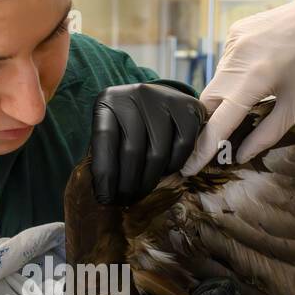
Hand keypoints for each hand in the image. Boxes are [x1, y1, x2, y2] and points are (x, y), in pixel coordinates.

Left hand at [90, 83, 207, 204]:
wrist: (158, 101)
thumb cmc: (128, 125)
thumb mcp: (110, 133)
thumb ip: (106, 155)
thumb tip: (105, 194)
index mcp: (109, 100)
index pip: (105, 139)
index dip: (105, 174)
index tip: (105, 198)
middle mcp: (136, 93)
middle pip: (133, 150)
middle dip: (128, 184)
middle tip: (126, 201)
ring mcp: (164, 98)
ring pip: (158, 153)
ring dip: (149, 181)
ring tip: (141, 192)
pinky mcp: (189, 107)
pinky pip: (182, 148)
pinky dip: (174, 166)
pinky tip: (164, 171)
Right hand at [180, 0, 294, 175]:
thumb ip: (266, 134)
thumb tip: (240, 155)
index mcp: (253, 79)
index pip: (218, 122)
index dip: (202, 148)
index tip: (188, 167)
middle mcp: (236, 59)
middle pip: (207, 103)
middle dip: (208, 124)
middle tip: (218, 141)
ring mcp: (232, 43)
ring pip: (215, 83)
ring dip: (224, 99)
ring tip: (251, 98)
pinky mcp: (234, 33)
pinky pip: (224, 65)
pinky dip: (233, 78)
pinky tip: (255, 74)